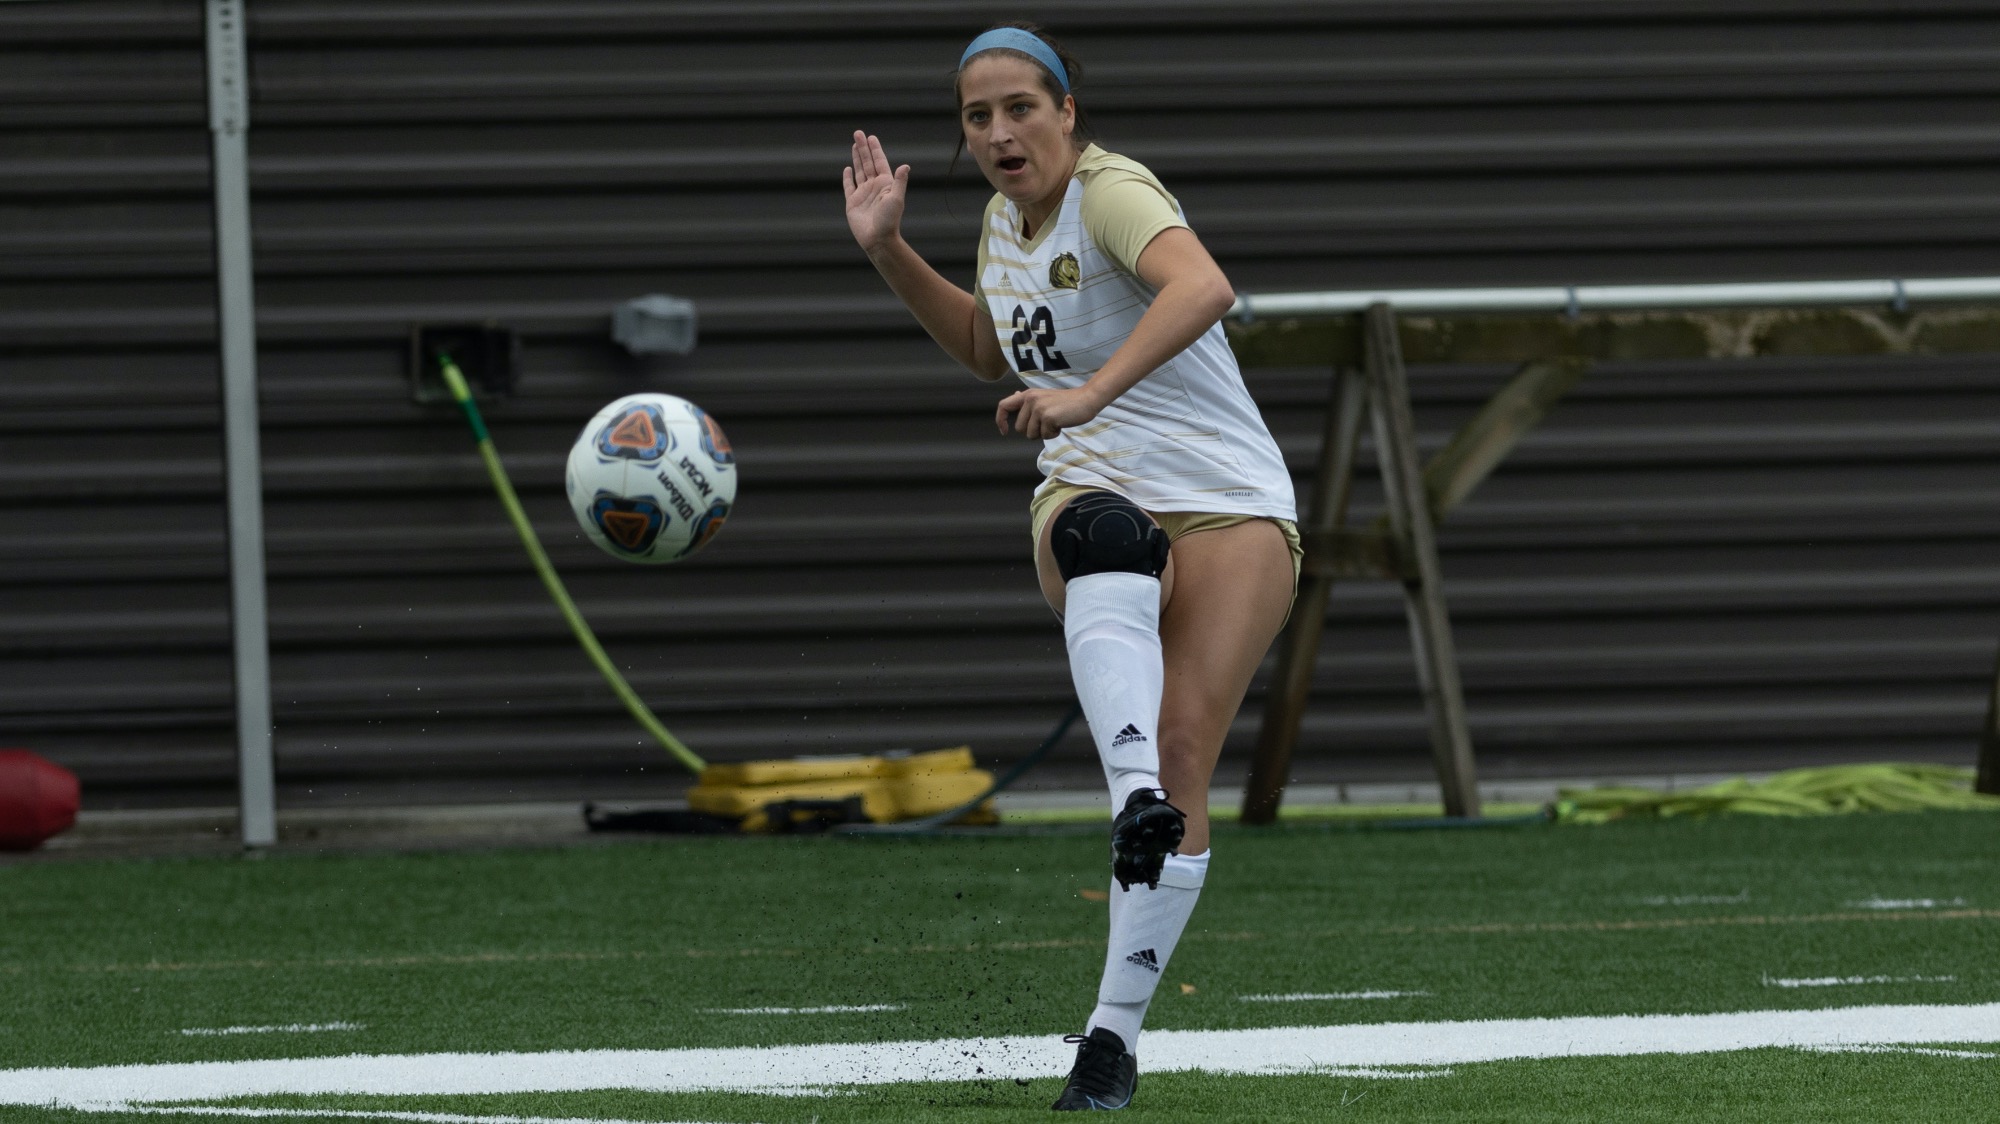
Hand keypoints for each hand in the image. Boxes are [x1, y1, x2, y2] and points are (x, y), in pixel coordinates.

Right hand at [842, 130, 908, 254]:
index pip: (879, 162)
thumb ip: (899, 182)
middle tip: (858, 133)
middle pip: (867, 162)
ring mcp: (863, 193)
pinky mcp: (852, 202)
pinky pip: (849, 186)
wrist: (878, 239)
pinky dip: (847, 177)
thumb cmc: (889, 220)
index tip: (871, 137)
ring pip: (859, 171)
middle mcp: (874, 186)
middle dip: (862, 148)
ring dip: (856, 158)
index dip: (875, 149)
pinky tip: (847, 168)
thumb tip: (905, 166)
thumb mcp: (896, 199)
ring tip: (854, 144)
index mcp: (885, 183)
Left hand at [996, 386, 1103, 439]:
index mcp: (1027, 394)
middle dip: (1033, 431)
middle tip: (1048, 422)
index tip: (1004, 431)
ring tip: (1056, 421)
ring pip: (1031, 434)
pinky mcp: (1048, 417)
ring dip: (1044, 433)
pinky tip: (1061, 423)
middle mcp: (1031, 399)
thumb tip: (1014, 396)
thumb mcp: (1044, 397)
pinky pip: (1045, 436)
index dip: (1001, 420)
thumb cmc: (1067, 401)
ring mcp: (1039, 408)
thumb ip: (1029, 400)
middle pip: (1020, 428)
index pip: (1003, 406)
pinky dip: (1054, 434)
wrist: (1087, 399)